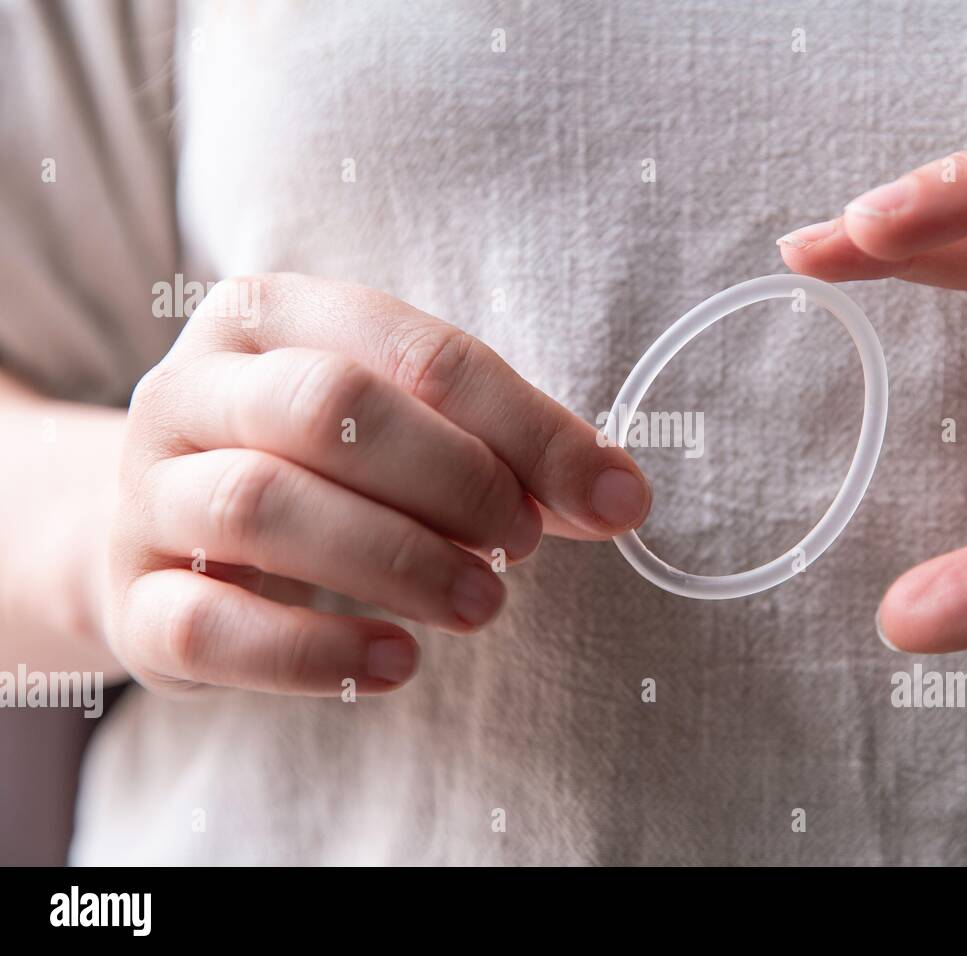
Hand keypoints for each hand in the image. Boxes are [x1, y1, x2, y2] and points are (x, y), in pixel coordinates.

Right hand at [110, 273, 650, 694]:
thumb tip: (619, 495)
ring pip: (260, 507)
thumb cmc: (315, 467)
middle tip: (524, 544)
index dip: (524, 426)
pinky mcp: (131, 598)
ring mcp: (147, 493)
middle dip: (452, 479)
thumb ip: (503, 447)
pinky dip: (312, 651)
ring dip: (395, 560)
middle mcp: (191, 388)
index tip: (610, 498)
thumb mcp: (401, 428)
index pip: (413, 350)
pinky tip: (399, 662)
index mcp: (269, 315)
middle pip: (325, 409)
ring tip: (483, 605)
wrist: (165, 534)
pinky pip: (207, 624)